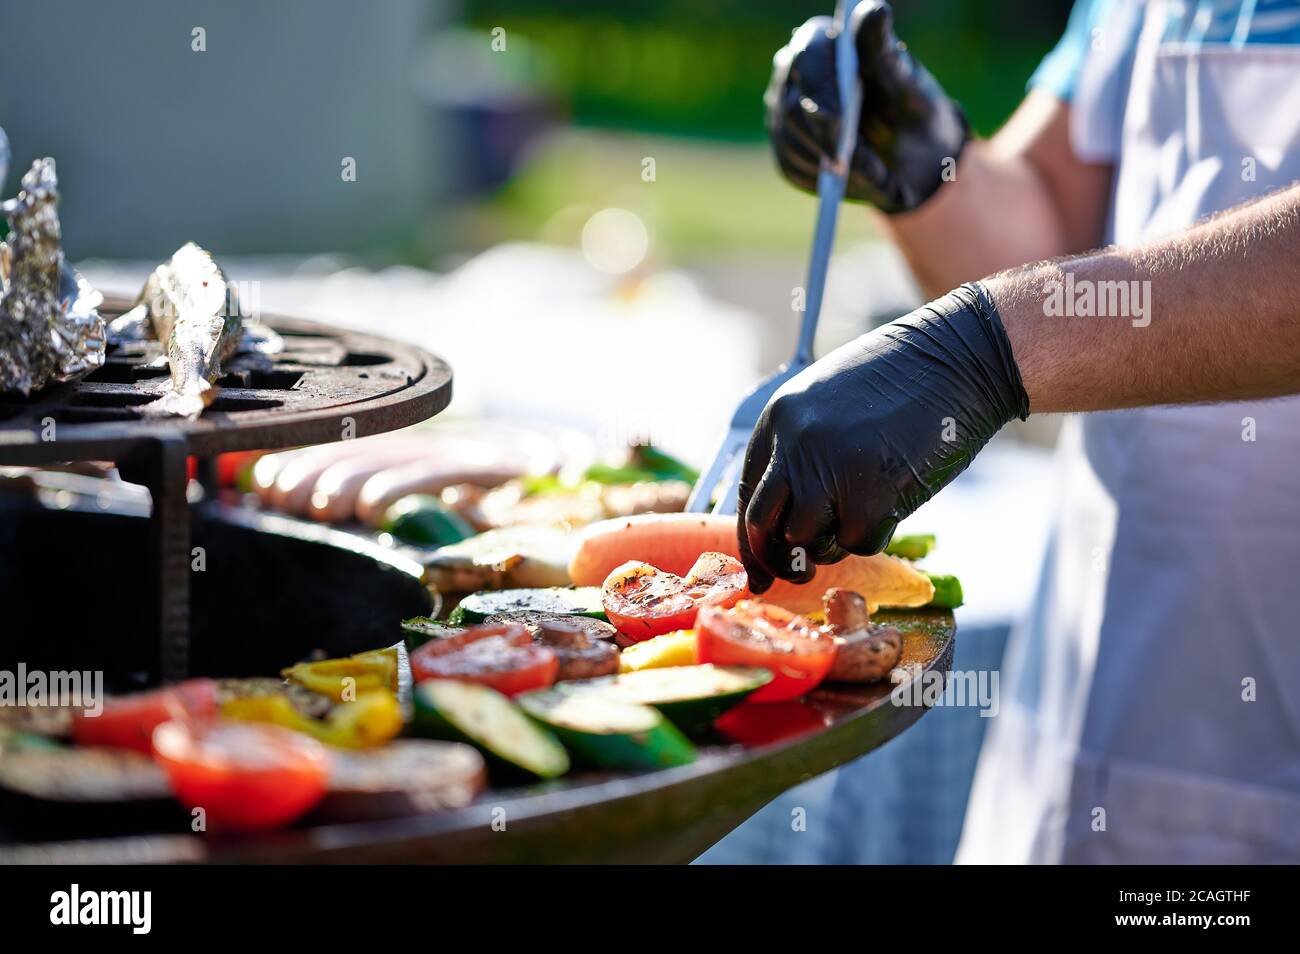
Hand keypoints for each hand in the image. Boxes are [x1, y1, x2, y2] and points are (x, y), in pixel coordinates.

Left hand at [737, 283, 1028, 591]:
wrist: (961, 357)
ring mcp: (829, 470)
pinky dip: (876, 534)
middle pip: (765, 525)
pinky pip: (857, 543)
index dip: (753, 539)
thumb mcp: (831, 402)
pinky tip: (896, 499)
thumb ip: (801, 448)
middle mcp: (793, 444)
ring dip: (835, 542)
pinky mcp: (870, 496)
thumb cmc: (905, 379)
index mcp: (779, 419)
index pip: (748, 494)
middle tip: (803, 569)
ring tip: (866, 509)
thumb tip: (786, 516)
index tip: (762, 570)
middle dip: (782, 555)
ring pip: (809, 540)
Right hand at [765, 1, 968, 212]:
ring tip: (876, 172)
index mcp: (821, 43)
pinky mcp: (785, 149)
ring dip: (836, 165)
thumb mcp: (906, 82)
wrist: (910, 159)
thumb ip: (884, 51)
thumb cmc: (912, 109)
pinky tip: (856, 177)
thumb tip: (874, 9)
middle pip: (794, 106)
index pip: (808, 57)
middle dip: (831, 140)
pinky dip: (828, 179)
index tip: (839, 123)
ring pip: (794, 142)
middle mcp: (794, 75)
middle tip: (870, 167)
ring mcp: (783, 114)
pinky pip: (796, 168)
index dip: (821, 90)